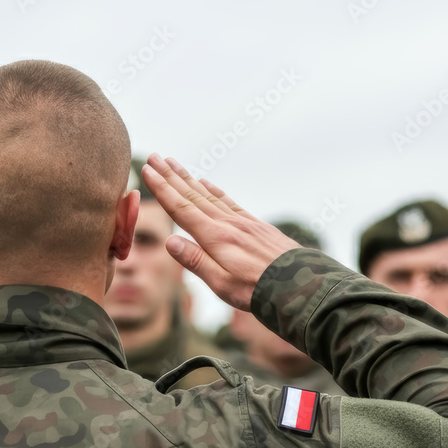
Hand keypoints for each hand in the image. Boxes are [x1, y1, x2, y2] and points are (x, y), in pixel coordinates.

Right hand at [141, 154, 301, 310]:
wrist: (299, 284)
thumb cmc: (257, 290)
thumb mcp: (222, 283)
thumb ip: (196, 261)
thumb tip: (169, 242)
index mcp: (214, 238)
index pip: (181, 208)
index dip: (162, 189)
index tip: (148, 170)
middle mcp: (227, 224)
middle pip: (192, 195)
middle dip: (171, 176)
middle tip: (155, 157)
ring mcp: (242, 222)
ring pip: (209, 195)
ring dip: (188, 178)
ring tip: (174, 164)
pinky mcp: (255, 225)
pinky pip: (228, 201)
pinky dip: (214, 190)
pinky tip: (206, 183)